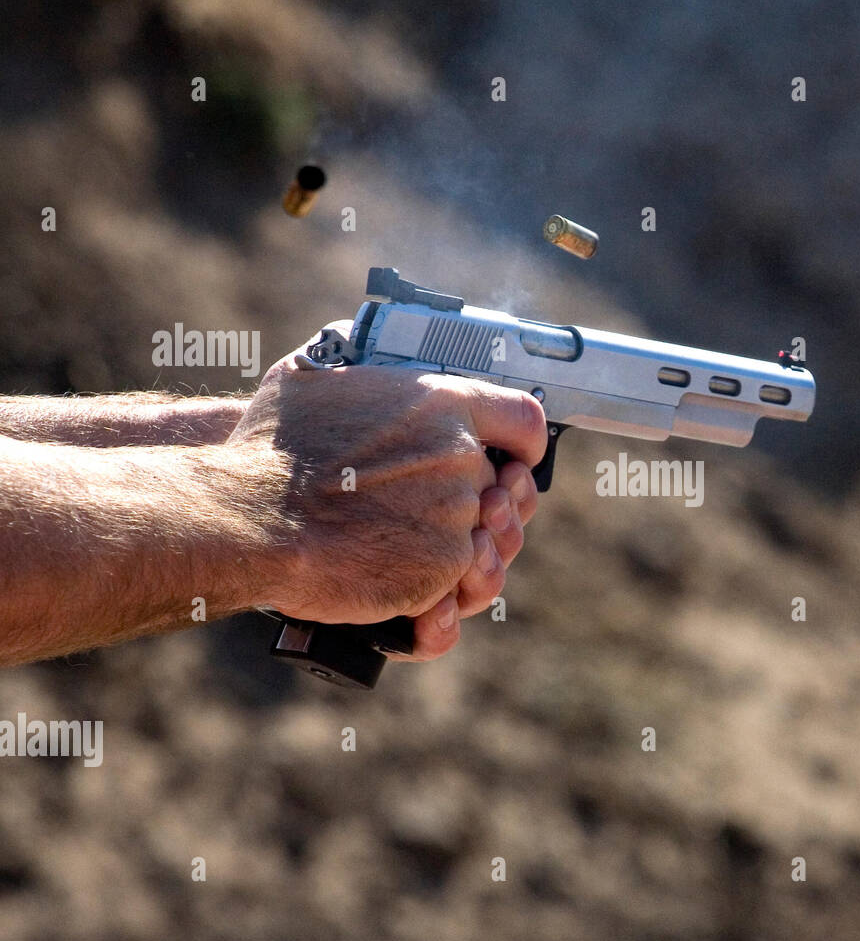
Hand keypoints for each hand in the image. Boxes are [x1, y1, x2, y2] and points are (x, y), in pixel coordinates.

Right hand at [229, 342, 546, 659]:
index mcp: (441, 403)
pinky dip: (440, 597)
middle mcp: (462, 456)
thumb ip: (355, 371)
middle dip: (478, 507)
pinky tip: (413, 595)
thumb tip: (349, 343)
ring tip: (421, 557)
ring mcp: (459, 513)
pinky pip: (462, 586)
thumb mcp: (312, 380)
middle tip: (442, 518)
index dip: (524, 445)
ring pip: (486, 542)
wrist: (254, 519)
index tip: (515, 460)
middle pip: (501, 488)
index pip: (522, 419)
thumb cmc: (271, 450)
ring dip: (464, 553)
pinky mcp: (445, 566)